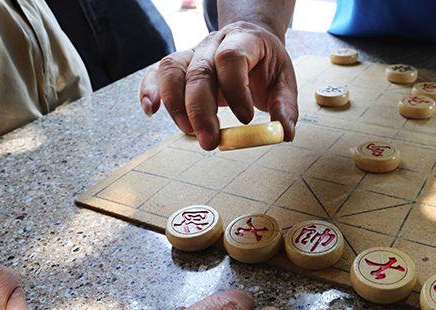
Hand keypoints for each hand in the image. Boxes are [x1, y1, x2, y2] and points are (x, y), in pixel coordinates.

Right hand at [139, 21, 298, 149]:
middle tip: (210, 142)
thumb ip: (285, 108)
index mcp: (243, 40)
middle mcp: (213, 43)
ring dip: (176, 104)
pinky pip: (156, 72)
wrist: (251, 43)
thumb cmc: (266, 65)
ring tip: (189, 133)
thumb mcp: (284, 82)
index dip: (236, 89)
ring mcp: (192, 53)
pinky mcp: (179, 66)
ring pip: (172, 70)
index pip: (231, 58)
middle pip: (199, 70)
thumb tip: (283, 133)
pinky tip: (151, 111)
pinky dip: (149, 91)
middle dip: (201, 110)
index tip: (246, 119)